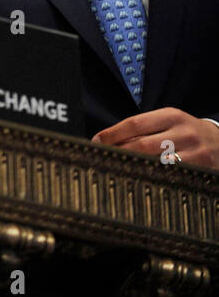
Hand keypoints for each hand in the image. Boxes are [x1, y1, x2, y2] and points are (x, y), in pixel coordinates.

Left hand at [92, 107, 218, 169]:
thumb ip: (143, 129)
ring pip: (155, 162)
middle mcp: (183, 132)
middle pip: (142, 145)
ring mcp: (194, 151)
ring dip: (133, 167)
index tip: (96, 142)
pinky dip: (153, 177)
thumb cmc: (187, 133)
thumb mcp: (169, 122)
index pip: (134, 123)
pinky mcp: (200, 169)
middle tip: (100, 160)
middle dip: (118, 153)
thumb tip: (106, 140)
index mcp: (170, 116)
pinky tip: (140, 180)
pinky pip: (171, 175)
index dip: (112, 133)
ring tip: (115, 171)